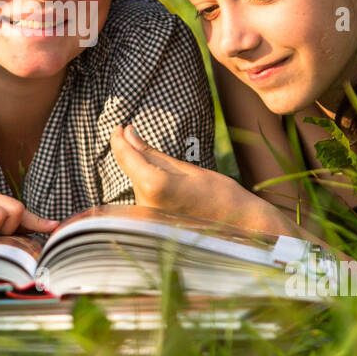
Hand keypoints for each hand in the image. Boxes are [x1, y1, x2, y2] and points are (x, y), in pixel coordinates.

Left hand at [109, 124, 264, 225]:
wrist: (239, 228)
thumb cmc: (219, 194)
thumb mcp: (185, 167)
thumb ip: (151, 153)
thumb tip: (127, 133)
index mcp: (154, 186)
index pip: (126, 157)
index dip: (118, 140)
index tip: (117, 127)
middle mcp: (145, 205)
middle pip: (133, 172)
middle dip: (140, 158)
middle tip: (162, 154)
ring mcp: (147, 219)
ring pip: (139, 186)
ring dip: (148, 176)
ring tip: (179, 181)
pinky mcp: (152, 227)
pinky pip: (145, 200)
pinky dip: (153, 190)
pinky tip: (174, 192)